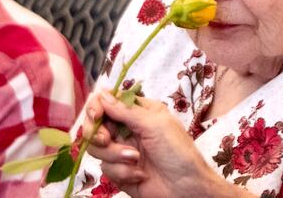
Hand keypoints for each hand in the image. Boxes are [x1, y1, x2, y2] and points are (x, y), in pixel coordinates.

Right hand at [84, 89, 246, 197]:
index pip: (109, 102)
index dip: (97, 107)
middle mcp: (128, 129)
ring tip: (136, 160)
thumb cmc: (179, 152)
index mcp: (139, 112)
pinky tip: (140, 175)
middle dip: (98, 133)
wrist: (187, 189)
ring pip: (98, 148)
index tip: (95, 115)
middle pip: (96, 124)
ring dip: (114, 155)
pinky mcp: (120, 171)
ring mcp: (122, 150)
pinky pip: (106, 168)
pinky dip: (122, 172)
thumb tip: (102, 94)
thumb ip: (126, 110)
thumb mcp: (155, 125)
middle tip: (106, 140)